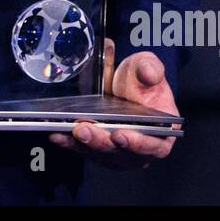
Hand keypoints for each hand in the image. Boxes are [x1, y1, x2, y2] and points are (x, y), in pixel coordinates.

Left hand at [48, 51, 179, 169]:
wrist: (122, 84)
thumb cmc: (139, 81)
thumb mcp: (146, 66)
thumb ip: (150, 69)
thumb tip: (148, 74)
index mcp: (162, 131)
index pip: (155, 146)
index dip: (139, 144)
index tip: (120, 135)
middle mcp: (141, 147)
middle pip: (123, 154)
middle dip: (101, 142)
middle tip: (84, 130)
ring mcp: (119, 151)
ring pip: (101, 154)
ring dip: (83, 145)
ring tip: (69, 130)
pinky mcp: (98, 150)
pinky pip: (84, 150)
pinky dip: (69, 144)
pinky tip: (56, 134)